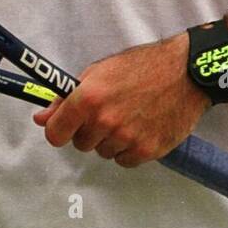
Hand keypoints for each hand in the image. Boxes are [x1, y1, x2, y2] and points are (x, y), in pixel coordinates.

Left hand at [32, 32, 210, 167]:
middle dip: (89, 131)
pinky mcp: (148, 150)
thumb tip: (41, 118)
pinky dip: (130, 149)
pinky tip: (141, 128)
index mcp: (88, 98)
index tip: (66, 127)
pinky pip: (125, 160)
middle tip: (108, 113)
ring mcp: (127, 138)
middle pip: (81, 144)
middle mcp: (105, 120)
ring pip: (104, 153)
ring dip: (111, 140)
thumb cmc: (142, 66)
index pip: (55, 134)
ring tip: (129, 117)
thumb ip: (67, 99)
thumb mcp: (99, 72)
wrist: (186, 72)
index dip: (59, 130)